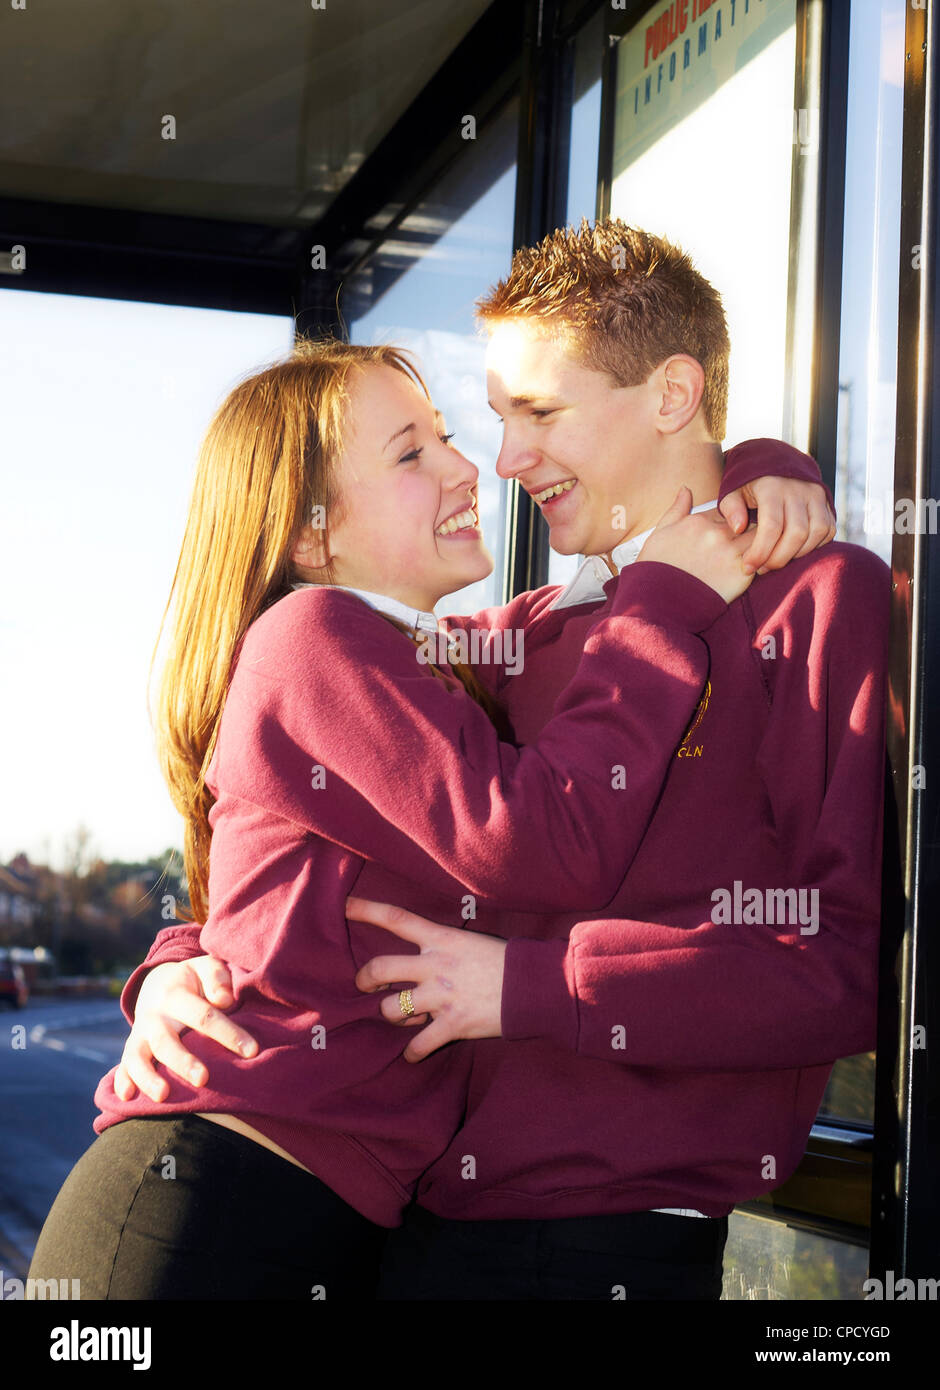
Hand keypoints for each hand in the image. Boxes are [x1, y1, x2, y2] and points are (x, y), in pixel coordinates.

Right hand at [113, 956, 257, 1102]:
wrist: (158, 982)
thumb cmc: (194, 979)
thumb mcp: (206, 968)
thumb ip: (217, 978)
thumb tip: (225, 1000)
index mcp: (176, 994)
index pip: (204, 1016)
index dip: (228, 1033)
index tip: (252, 1051)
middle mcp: (154, 1016)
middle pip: (166, 1041)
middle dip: (183, 1062)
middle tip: (203, 1079)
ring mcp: (140, 1034)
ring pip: (138, 1056)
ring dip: (148, 1077)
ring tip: (163, 1096)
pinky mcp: (132, 1048)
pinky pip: (123, 1066)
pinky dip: (122, 1081)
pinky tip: (126, 1097)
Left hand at [348, 897, 505, 1061]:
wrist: (535, 985)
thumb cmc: (503, 961)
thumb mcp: (469, 942)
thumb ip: (439, 949)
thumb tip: (413, 963)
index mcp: (441, 938)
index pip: (396, 918)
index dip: (365, 909)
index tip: (342, 905)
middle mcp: (435, 964)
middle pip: (379, 968)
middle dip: (364, 980)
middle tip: (367, 986)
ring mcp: (442, 995)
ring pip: (392, 1009)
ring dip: (392, 1016)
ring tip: (405, 1018)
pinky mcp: (453, 1024)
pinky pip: (418, 1044)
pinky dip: (412, 1053)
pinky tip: (413, 1054)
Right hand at [638, 487, 754, 603]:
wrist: (657, 604)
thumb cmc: (655, 569)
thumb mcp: (660, 532)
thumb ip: (677, 508)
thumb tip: (686, 488)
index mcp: (699, 520)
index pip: (728, 509)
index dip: (732, 518)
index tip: (731, 529)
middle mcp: (717, 533)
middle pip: (748, 519)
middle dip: (750, 526)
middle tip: (748, 540)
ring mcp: (730, 553)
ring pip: (759, 537)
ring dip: (761, 542)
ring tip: (757, 553)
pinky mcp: (741, 575)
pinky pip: (763, 560)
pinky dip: (764, 561)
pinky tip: (758, 568)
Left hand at [719, 477, 834, 573]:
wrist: (774, 463)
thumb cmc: (748, 486)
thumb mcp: (731, 492)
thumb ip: (730, 508)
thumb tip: (739, 528)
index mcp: (772, 487)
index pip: (771, 526)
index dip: (760, 552)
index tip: (747, 567)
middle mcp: (798, 489)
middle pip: (796, 533)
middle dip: (779, 558)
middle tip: (762, 569)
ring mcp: (816, 495)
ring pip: (816, 532)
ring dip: (798, 554)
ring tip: (777, 560)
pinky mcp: (827, 501)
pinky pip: (828, 530)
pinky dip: (815, 546)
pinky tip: (794, 551)